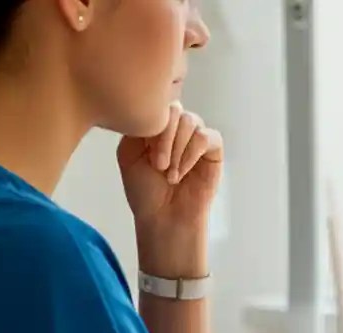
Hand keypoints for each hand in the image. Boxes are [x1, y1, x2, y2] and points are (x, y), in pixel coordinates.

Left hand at [118, 102, 223, 277]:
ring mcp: (196, 138)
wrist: (164, 217)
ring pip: (191, 121)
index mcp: (156, 126)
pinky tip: (183, 172)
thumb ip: (138, 127)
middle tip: (158, 165)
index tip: (144, 153)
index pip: (156, 105)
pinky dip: (192, 153)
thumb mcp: (129, 153)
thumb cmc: (145, 191)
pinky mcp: (214, 151)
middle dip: (164, 137)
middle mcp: (177, 128)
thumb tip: (158, 113)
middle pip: (174, 109)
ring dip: (177, 149)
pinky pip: (207, 138)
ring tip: (170, 174)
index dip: (151, 124)